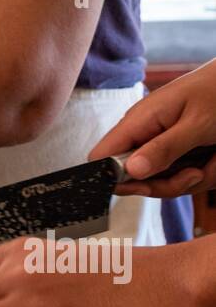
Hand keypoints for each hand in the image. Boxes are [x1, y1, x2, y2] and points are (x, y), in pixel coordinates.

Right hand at [89, 59, 215, 198]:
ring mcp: (158, 145)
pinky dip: (200, 174)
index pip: (101, 157)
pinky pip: (178, 176)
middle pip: (134, 180)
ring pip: (160, 182)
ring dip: (190, 180)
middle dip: (167, 184)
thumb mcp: (196, 124)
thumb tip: (130, 171)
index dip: (114, 178)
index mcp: (138, 121)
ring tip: (211, 162)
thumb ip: (164, 148)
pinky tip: (213, 160)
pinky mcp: (174, 152)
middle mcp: (142, 135)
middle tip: (195, 173)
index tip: (147, 185)